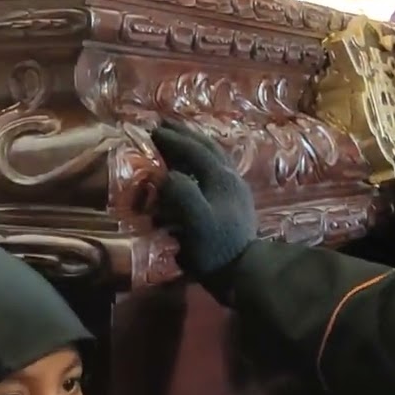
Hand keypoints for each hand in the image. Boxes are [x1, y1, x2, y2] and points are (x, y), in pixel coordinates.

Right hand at [151, 119, 256, 277]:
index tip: (151, 130)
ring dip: (195, 142)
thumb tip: (166, 174)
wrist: (243, 271)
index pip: (194, 150)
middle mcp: (230, 177)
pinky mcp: (236, 200)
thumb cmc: (216, 248)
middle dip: (184, 133)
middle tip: (163, 123)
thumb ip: (182, 194)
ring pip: (215, 155)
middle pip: (207, 146)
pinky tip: (195, 165)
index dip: (172, 139)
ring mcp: (236, 188)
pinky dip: (203, 158)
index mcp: (220, 178)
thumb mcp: (196, 222)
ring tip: (178, 137)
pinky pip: (217, 167)